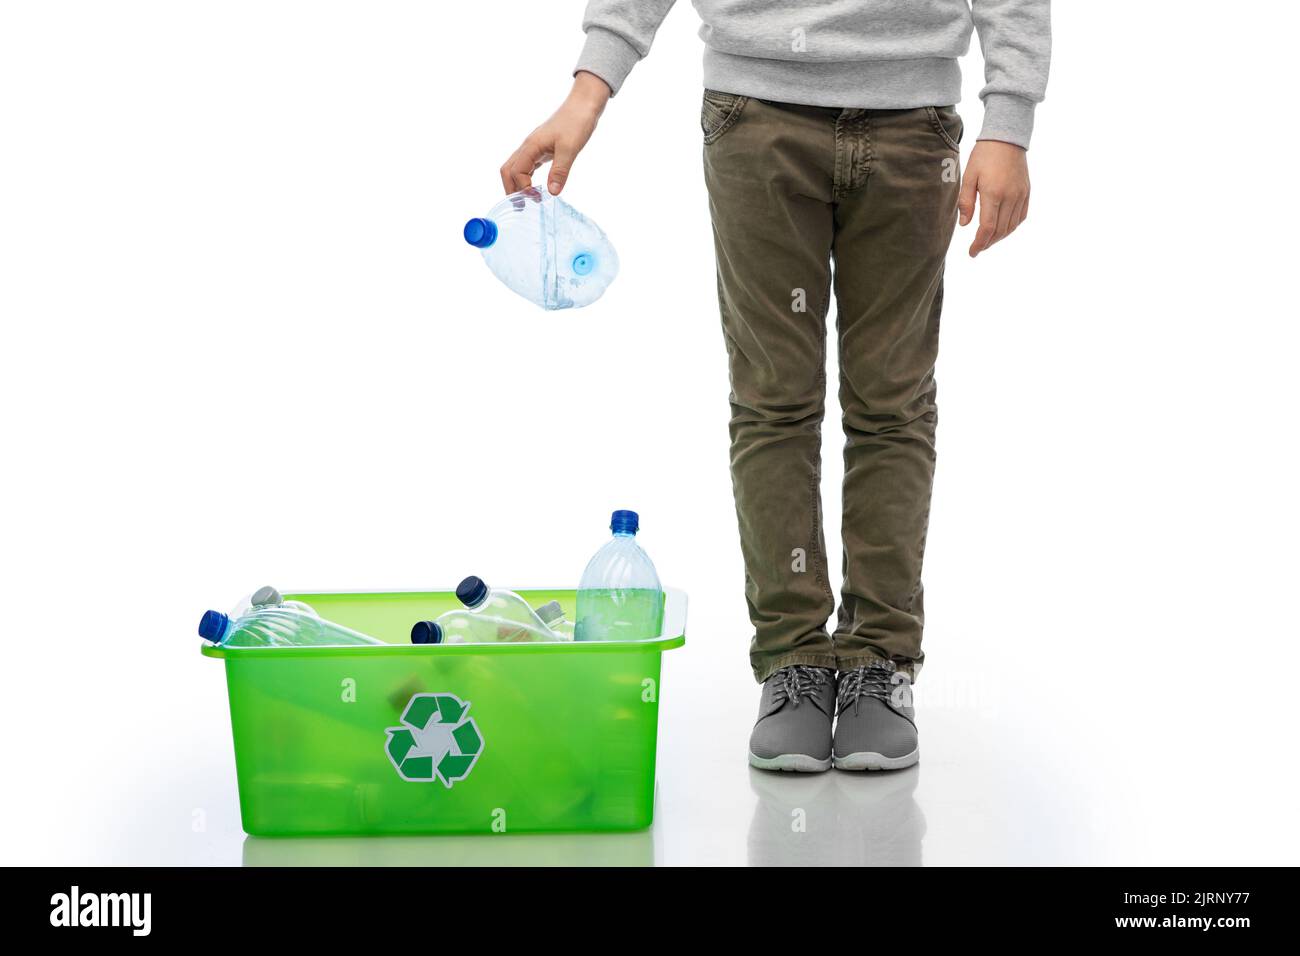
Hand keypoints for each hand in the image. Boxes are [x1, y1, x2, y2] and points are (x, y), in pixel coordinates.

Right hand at [500, 71, 609, 195]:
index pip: (515, 172)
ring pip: (516, 168)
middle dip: (511, 189)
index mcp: (531, 146)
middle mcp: (528, 146)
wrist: (584, 104)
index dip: (522, 188)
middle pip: (508, 170)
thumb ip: (560, 171)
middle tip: (522, 206)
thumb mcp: (570, 149)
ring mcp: (534, 147)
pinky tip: (536, 188)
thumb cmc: (577, 122)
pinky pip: (528, 165)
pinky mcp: (542, 148)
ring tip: (528, 201)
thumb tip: (552, 193)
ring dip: (518, 185)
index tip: (536, 199)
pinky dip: (527, 178)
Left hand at [958, 141, 1030, 257]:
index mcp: (993, 193)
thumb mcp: (969, 176)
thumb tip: (965, 225)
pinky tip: (1002, 229)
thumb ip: (966, 202)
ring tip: (987, 241)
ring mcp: (1021, 195)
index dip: (979, 243)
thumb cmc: (983, 156)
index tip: (972, 253)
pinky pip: (1021, 216)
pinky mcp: (1027, 192)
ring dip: (999, 237)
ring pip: (1012, 226)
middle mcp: (1010, 197)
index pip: (987, 228)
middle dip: (988, 243)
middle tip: (977, 248)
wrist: (1006, 138)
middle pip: (1000, 231)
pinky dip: (1011, 227)